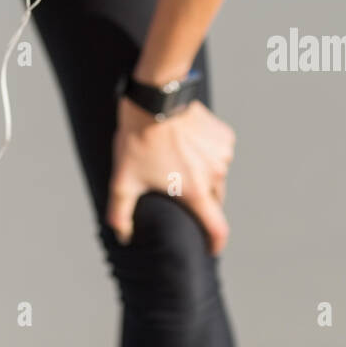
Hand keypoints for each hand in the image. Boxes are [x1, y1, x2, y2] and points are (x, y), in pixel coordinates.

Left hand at [106, 95, 235, 255]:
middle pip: (214, 200)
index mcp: (195, 191)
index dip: (215, 243)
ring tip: (179, 161)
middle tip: (178, 189)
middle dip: (200, 201)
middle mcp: (215, 175)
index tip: (211, 248)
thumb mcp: (124, 179)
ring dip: (204, 175)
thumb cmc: (138, 140)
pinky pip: (220, 153)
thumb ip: (121, 213)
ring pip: (217, 175)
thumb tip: (122, 236)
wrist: (155, 98)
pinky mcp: (224, 136)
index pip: (216, 228)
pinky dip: (208, 154)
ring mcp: (222, 154)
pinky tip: (189, 144)